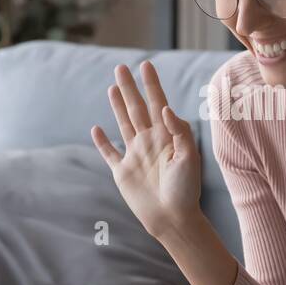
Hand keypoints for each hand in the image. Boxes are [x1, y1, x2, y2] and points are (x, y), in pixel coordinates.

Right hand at [90, 60, 201, 238]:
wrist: (173, 219)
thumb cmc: (185, 190)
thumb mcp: (189, 158)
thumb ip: (179, 131)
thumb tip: (164, 108)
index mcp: (166, 136)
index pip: (157, 103)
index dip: (151, 84)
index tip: (146, 65)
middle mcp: (149, 142)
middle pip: (136, 108)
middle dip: (129, 87)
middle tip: (121, 67)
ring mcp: (135, 155)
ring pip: (123, 123)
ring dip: (117, 105)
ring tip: (112, 87)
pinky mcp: (122, 172)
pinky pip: (109, 153)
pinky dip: (101, 142)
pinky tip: (95, 129)